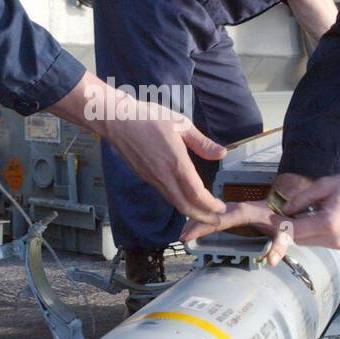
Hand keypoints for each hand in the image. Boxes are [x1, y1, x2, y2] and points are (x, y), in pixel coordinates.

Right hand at [104, 100, 228, 224]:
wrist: (117, 121)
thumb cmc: (149, 118)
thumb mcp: (181, 124)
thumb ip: (202, 142)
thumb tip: (222, 154)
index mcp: (176, 162)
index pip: (196, 193)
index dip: (210, 205)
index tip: (221, 208)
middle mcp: (164, 176)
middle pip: (185, 206)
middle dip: (203, 216)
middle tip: (216, 221)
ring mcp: (153, 179)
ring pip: (174, 203)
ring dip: (191, 212)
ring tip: (205, 214)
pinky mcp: (145, 177)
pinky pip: (166, 195)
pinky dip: (179, 203)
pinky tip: (186, 201)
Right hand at [180, 172, 314, 266]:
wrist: (289, 207)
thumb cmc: (285, 220)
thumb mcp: (286, 233)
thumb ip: (280, 246)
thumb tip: (271, 261)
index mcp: (244, 212)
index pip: (218, 219)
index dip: (202, 227)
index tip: (188, 235)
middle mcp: (235, 207)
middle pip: (209, 214)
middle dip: (193, 224)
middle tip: (181, 238)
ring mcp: (233, 208)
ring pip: (209, 212)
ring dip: (196, 221)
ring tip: (183, 235)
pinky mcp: (233, 210)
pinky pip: (214, 214)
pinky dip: (203, 220)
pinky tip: (195, 228)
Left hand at [281, 172, 339, 248]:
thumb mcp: (325, 185)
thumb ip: (302, 198)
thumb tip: (286, 209)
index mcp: (328, 224)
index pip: (294, 231)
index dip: (279, 226)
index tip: (270, 219)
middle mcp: (333, 239)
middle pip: (299, 239)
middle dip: (289, 228)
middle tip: (282, 214)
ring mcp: (339, 244)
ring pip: (308, 242)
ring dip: (301, 230)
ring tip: (302, 213)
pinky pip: (320, 241)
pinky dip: (313, 232)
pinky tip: (315, 218)